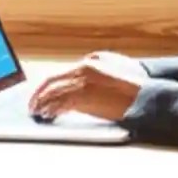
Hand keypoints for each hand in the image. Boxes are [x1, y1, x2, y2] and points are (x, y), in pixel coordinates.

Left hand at [28, 52, 147, 121]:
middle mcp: (82, 70)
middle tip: (32, 105)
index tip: (39, 95)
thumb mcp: (114, 66)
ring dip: (43, 104)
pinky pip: (61, 104)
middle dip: (39, 95)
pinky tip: (49, 114)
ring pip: (54, 94)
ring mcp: (82, 84)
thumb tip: (80, 73)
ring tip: (38, 112)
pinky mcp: (85, 98)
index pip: (58, 74)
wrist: (145, 96)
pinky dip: (52, 109)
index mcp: (88, 62)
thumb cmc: (134, 84)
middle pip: (51, 83)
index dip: (45, 87)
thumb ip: (95, 67)